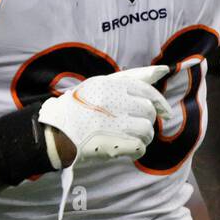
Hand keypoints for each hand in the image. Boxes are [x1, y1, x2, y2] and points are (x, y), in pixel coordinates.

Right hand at [38, 65, 171, 167]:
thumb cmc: (78, 106)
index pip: (147, 92)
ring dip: (144, 136)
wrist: (54, 132)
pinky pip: (139, 147)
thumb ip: (132, 77)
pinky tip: (129, 149)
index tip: (164, 112)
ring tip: (133, 137)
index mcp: (110, 85)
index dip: (159, 103)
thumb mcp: (100, 83)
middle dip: (147, 120)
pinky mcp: (113, 145)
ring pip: (146, 130)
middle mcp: (114, 102)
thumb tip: (163, 70)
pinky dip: (138, 149)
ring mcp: (114, 125)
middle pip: (148, 112)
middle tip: (138, 126)